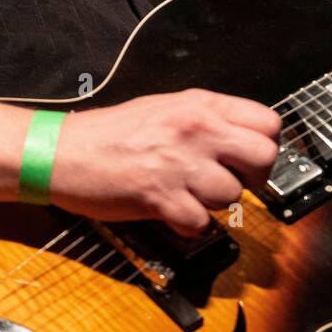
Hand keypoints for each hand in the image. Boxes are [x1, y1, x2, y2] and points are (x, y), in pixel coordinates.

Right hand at [49, 88, 281, 236]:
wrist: (62, 151)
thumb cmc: (111, 133)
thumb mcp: (166, 107)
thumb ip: (207, 119)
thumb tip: (244, 138)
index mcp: (200, 105)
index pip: (269, 123)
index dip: (265, 145)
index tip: (249, 158)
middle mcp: (196, 129)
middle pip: (264, 157)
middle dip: (254, 177)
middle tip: (230, 180)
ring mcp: (180, 163)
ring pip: (232, 195)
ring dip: (214, 203)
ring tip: (188, 195)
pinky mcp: (161, 197)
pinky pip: (201, 223)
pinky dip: (189, 226)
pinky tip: (173, 213)